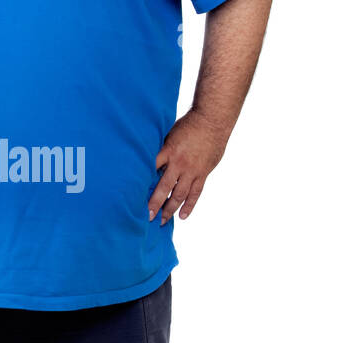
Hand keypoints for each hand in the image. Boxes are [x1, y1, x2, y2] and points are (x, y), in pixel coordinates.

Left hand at [149, 109, 228, 224]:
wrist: (212, 121)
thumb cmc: (187, 125)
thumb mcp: (168, 134)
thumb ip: (161, 150)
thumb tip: (148, 162)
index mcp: (167, 151)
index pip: (150, 170)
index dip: (141, 183)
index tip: (131, 194)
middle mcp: (179, 163)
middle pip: (163, 188)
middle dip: (154, 203)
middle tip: (146, 216)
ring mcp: (192, 170)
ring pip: (179, 194)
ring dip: (170, 209)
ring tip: (162, 221)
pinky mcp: (203, 173)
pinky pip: (195, 193)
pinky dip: (189, 205)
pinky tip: (182, 216)